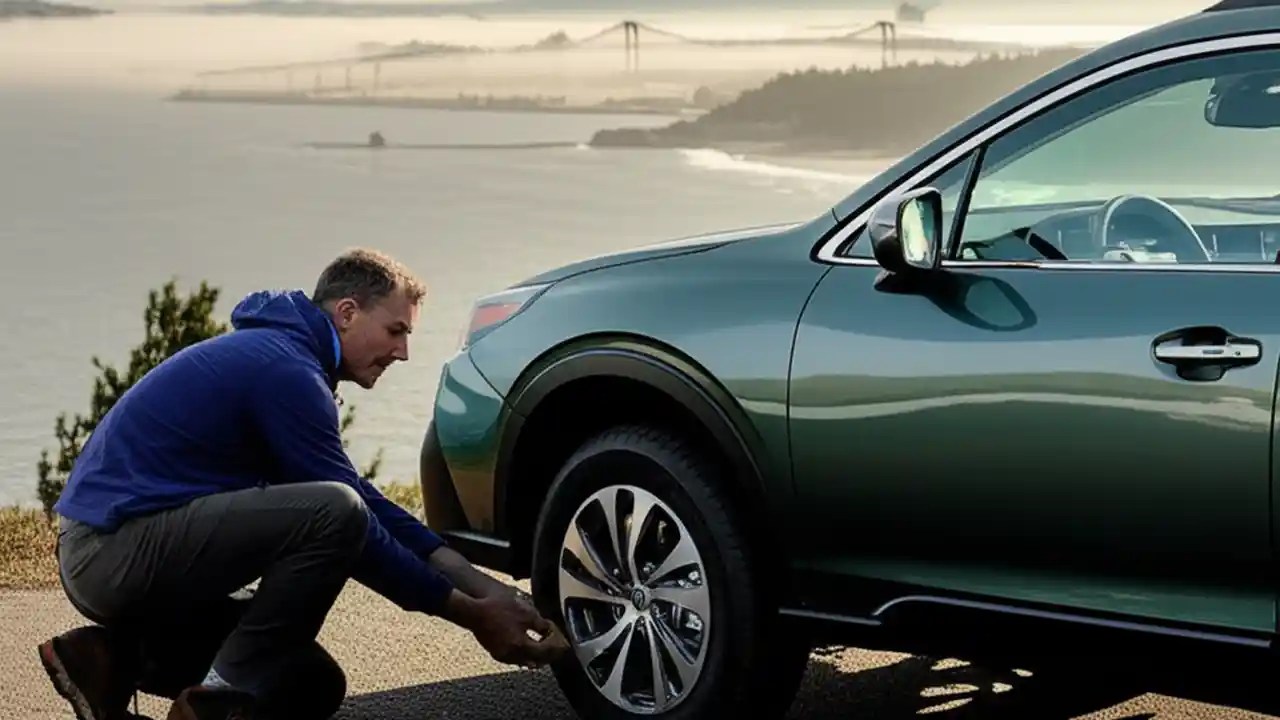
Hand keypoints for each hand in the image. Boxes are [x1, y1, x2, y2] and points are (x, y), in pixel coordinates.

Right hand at [444, 590, 571, 666]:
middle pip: (537, 660)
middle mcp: (512, 655)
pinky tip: (528, 643)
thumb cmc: (497, 608)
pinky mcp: (495, 651)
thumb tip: (549, 630)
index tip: (564, 641)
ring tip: (545, 643)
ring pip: (526, 660)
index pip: (546, 651)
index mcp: (521, 646)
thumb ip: (540, 624)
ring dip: (537, 653)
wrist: (473, 610)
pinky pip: (515, 657)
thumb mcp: (525, 612)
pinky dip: (525, 652)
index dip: (557, 645)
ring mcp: (502, 655)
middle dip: (549, 652)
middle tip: (558, 644)